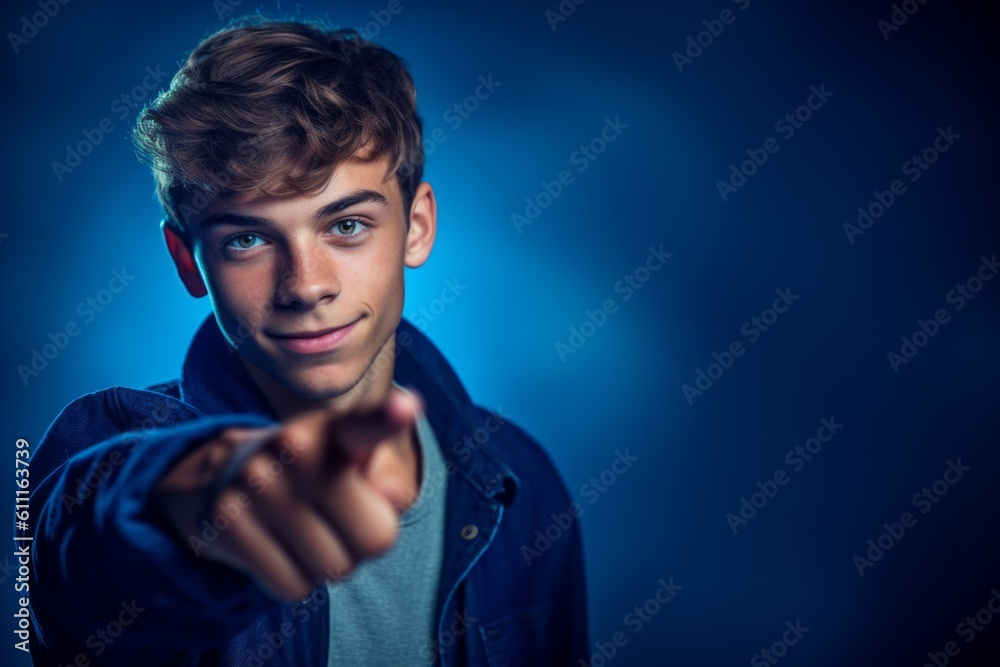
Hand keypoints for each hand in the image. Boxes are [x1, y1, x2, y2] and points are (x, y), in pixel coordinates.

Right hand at [150, 386, 422, 599]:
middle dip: (362, 545)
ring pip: (332, 569)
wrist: (209, 475)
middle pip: (373, 539)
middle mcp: (294, 447)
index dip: (387, 419)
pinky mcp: (226, 520)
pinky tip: (274, 547)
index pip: (364, 427)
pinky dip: (291, 580)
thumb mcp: (349, 463)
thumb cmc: (304, 474)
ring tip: (300, 532)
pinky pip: (291, 585)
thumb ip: (385, 480)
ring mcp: (256, 482)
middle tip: (334, 522)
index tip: (405, 407)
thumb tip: (394, 496)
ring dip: (325, 565)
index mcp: (332, 430)